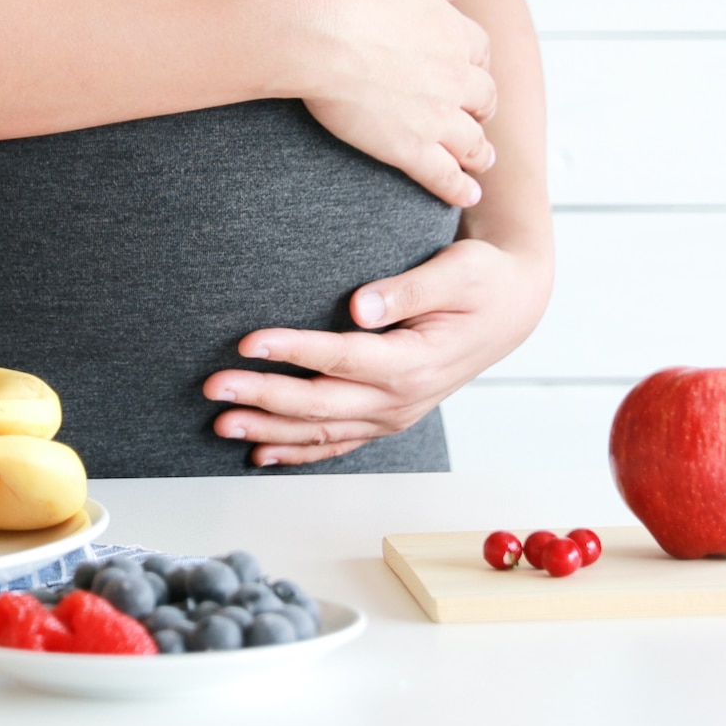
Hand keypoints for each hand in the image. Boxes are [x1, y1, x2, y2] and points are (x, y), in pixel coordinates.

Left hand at [202, 237, 551, 465]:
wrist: (512, 308)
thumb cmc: (483, 280)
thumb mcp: (458, 271)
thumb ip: (408, 289)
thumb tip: (359, 306)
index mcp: (416, 361)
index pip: (343, 358)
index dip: (292, 351)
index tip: (247, 341)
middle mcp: (402, 398)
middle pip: (321, 405)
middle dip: (262, 397)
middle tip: (213, 388)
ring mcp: (393, 414)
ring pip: (322, 431)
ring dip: (267, 430)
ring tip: (220, 423)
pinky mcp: (386, 416)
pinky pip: (337, 443)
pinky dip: (297, 452)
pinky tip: (260, 454)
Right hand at [296, 0, 497, 207]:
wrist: (314, 26)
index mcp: (455, 28)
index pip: (480, 50)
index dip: (474, 61)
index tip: (468, 68)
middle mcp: (456, 75)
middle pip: (483, 98)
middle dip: (481, 107)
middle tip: (477, 116)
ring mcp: (436, 115)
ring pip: (472, 142)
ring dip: (479, 153)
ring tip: (481, 163)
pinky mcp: (408, 147)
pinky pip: (443, 175)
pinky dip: (458, 188)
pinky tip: (467, 196)